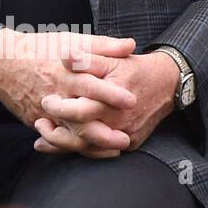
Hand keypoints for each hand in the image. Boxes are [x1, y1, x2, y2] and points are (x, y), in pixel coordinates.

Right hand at [0, 27, 137, 151]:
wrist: (1, 63)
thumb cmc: (39, 49)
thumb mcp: (70, 40)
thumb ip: (102, 45)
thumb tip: (131, 45)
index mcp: (65, 73)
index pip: (91, 86)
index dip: (111, 94)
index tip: (132, 101)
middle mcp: (56, 95)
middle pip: (81, 119)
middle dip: (104, 132)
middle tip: (126, 138)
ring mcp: (45, 112)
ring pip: (69, 135)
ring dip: (93, 146)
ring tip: (115, 150)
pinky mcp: (36, 122)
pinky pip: (56, 140)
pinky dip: (73, 148)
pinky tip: (92, 151)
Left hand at [34, 50, 180, 155]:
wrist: (168, 84)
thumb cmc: (136, 69)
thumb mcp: (113, 59)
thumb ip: (88, 59)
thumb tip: (65, 55)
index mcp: (113, 99)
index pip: (82, 110)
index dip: (61, 108)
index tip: (46, 101)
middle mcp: (120, 121)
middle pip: (83, 135)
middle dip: (57, 132)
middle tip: (39, 122)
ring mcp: (126, 135)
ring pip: (90, 148)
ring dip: (64, 145)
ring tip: (42, 139)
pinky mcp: (129, 142)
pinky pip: (102, 152)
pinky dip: (81, 150)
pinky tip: (62, 146)